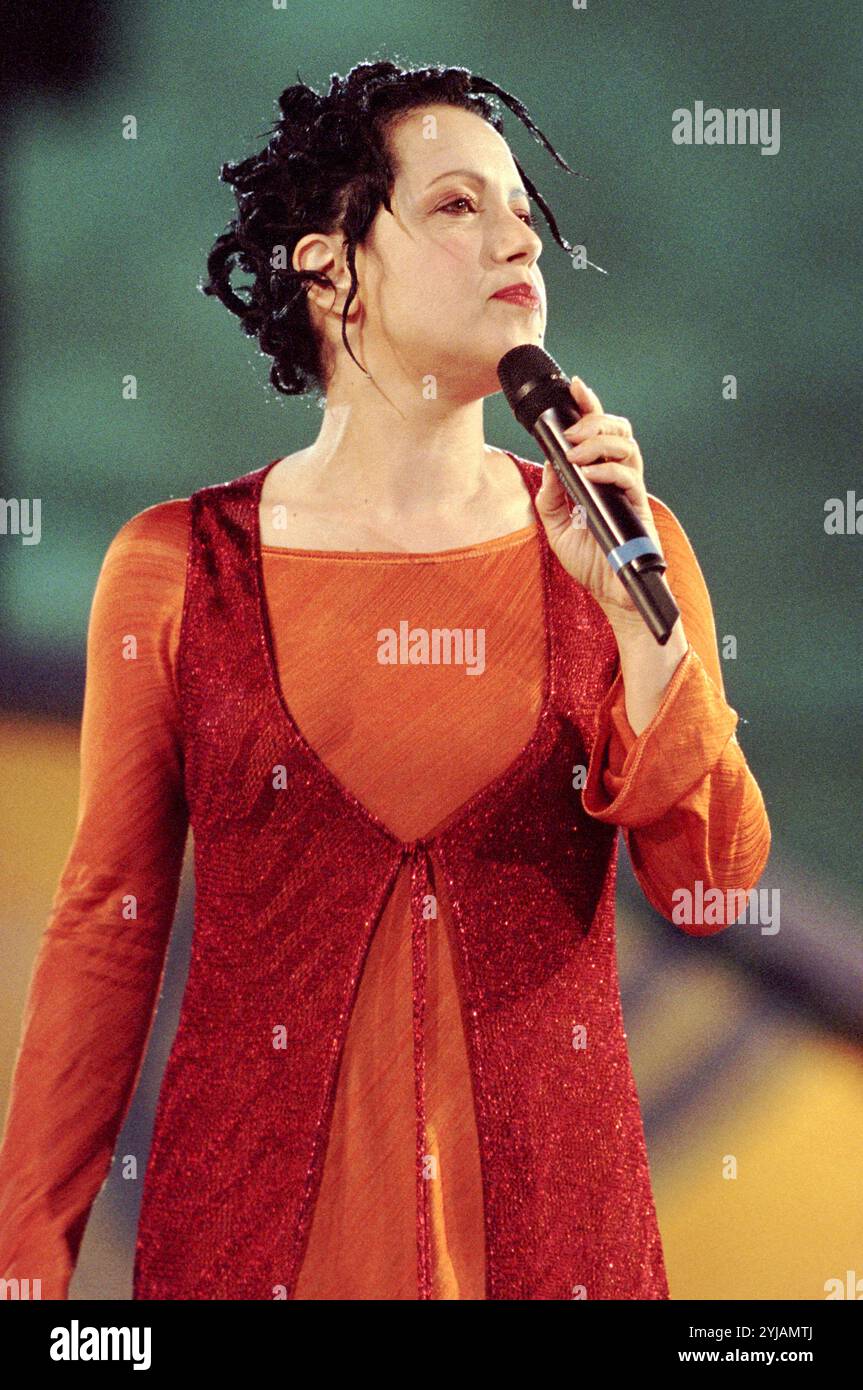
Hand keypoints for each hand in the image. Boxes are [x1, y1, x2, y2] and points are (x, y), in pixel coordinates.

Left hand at [534, 375, 663, 624]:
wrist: (611, 595)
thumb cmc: (590, 564)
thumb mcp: (557, 527)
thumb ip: (550, 497)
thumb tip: (548, 464)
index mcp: (601, 478)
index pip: (599, 433)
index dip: (590, 407)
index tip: (575, 387)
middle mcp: (619, 480)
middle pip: (620, 431)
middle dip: (595, 420)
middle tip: (572, 430)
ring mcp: (631, 493)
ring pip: (628, 447)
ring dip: (600, 442)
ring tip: (576, 451)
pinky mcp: (638, 509)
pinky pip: (629, 478)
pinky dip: (608, 470)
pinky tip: (589, 474)